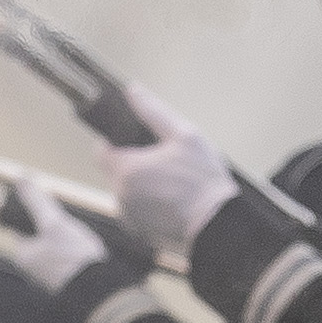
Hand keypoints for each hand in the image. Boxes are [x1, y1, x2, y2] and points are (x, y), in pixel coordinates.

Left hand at [9, 182, 107, 292]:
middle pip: (39, 239)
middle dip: (54, 229)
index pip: (21, 227)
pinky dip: (75, 256)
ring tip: (81, 239)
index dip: (36, 214)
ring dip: (66, 242)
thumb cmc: (73, 257)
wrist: (100, 291)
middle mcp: (32, 271)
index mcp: (23, 256)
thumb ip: (36, 201)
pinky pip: (67, 264)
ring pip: (54, 251)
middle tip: (69, 225)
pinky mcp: (67, 285)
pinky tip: (87, 253)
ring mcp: (49, 280)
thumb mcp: (54, 222)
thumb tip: (20, 179)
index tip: (51, 210)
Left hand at [108, 87, 243, 250]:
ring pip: (125, 190)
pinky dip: (147, 203)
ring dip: (140, 184)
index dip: (115, 142)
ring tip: (171, 183)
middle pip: (114, 170)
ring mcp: (129, 216)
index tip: (135, 141)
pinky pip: (135, 209)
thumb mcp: (184, 136)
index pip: (101, 149)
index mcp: (127, 170)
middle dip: (132, 162)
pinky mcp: (139, 231)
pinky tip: (171, 200)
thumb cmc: (204, 182)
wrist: (220, 225)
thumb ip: (154, 111)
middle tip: (162, 161)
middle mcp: (121, 195)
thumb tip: (133, 91)